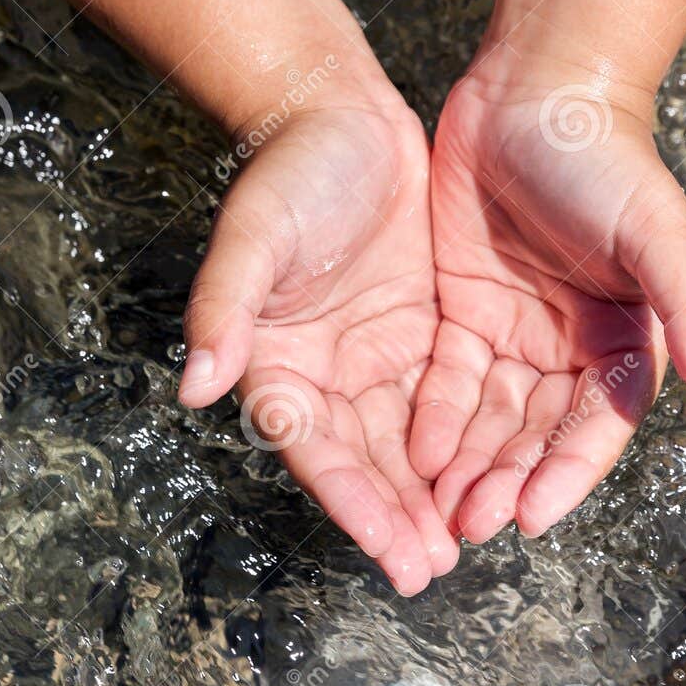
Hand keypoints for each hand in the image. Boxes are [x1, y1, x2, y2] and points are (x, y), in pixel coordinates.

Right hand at [177, 75, 455, 594]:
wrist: (342, 116)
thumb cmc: (288, 174)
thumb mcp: (254, 235)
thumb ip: (223, 308)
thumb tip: (193, 387)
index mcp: (277, 364)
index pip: (317, 451)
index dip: (354, 504)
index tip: (393, 551)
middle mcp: (326, 375)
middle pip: (364, 462)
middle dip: (399, 518)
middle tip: (437, 569)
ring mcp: (376, 357)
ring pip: (407, 444)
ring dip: (432, 496)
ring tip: (466, 544)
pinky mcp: (421, 334)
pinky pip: (444, 401)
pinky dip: (462, 443)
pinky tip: (492, 476)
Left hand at [409, 45, 685, 543]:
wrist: (537, 91)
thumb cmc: (608, 158)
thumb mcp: (655, 231)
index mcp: (627, 342)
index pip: (597, 428)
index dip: (565, 476)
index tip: (530, 519)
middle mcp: (572, 350)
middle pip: (538, 436)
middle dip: (507, 483)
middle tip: (469, 526)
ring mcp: (516, 335)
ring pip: (491, 420)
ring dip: (469, 466)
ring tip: (437, 510)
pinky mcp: (465, 313)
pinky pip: (449, 381)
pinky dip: (435, 419)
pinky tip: (412, 453)